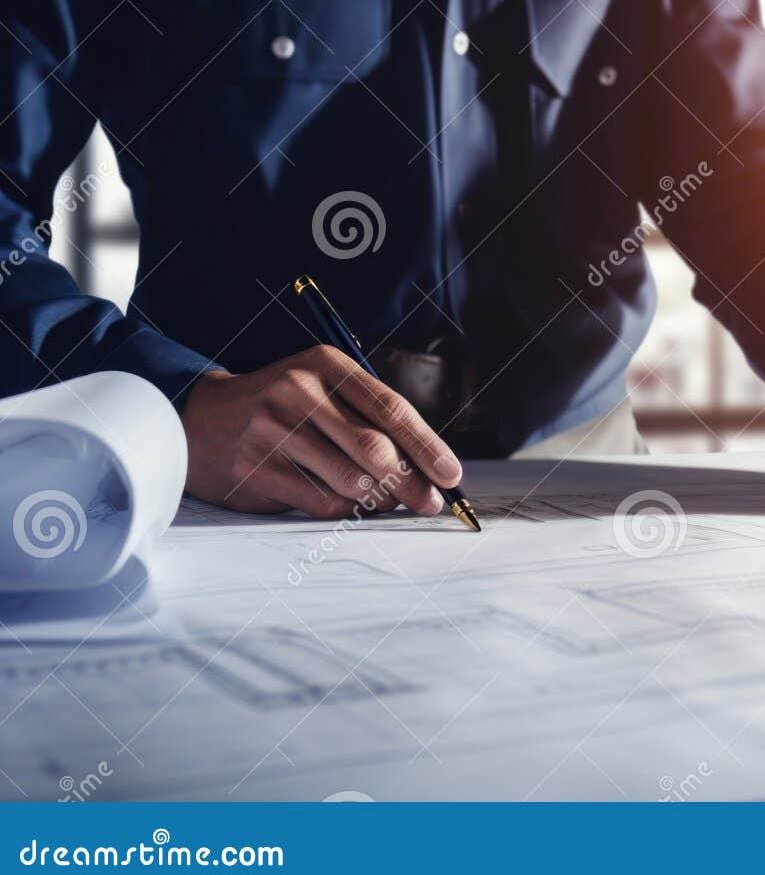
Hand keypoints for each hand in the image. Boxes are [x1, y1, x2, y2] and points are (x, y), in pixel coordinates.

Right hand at [180, 345, 463, 518]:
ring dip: (380, 499)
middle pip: (375, 449)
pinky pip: (321, 502)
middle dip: (411, 482)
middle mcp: (298, 392)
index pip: (390, 408)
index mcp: (326, 364)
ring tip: (388, 501)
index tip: (452, 475)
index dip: (427, 446)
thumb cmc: (285, 408)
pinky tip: (348, 504)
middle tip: (429, 502)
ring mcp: (273, 431)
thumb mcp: (326, 390)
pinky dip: (346, 510)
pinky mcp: (256, 469)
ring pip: (351, 480)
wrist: (201, 420)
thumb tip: (430, 469)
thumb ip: (372, 418)